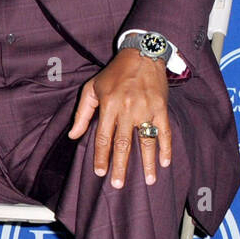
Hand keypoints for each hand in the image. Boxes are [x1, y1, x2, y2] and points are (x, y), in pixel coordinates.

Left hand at [67, 48, 170, 186]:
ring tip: (149, 181)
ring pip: (146, 141)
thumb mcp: (92, 88)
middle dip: (120, 166)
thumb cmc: (114, 73)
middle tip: (119, 184)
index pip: (103, 137)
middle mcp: (127, 109)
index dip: (101, 156)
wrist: (142, 54)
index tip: (99, 172)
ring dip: (147, 163)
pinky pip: (164, 131)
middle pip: (123, 144)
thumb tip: (74, 136)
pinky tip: (165, 162)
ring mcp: (146, 109)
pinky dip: (165, 148)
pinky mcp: (161, 107)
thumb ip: (82, 113)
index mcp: (109, 105)